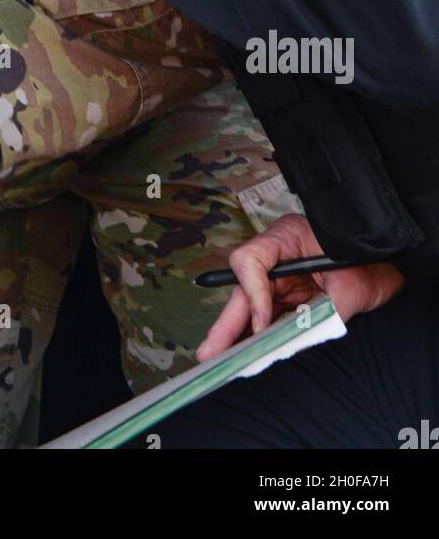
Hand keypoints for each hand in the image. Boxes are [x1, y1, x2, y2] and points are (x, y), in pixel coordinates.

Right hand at [197, 212, 405, 361]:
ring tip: (221, 362)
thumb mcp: (350, 287)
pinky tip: (247, 357)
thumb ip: (324, 313)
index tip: (260, 324)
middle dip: (227, 324)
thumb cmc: (371, 264)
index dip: (252, 294)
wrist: (389, 267)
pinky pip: (269, 319)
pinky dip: (260, 338)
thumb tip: (300, 342)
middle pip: (243, 289)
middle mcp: (276, 257)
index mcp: (287, 237)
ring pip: (251, 308)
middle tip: (210, 353)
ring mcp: (280, 277)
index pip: (250, 260)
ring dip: (238, 336)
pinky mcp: (289, 297)